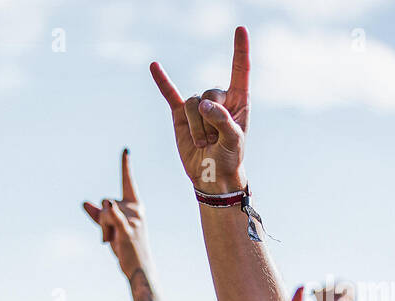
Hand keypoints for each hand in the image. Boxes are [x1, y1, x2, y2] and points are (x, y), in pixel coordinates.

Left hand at [82, 149, 152, 276]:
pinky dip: (112, 213)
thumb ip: (97, 215)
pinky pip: (116, 218)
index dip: (125, 166)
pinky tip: (109, 204)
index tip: (125, 150)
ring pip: (105, 213)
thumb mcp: (111, 228)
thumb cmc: (126, 247)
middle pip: (106, 204)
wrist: (139, 267)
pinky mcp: (127, 232)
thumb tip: (83, 202)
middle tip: (110, 237)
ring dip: (103, 229)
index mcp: (135, 205)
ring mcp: (133, 220)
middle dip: (102, 220)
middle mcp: (136, 209)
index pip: (128, 182)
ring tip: (112, 241)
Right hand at [151, 26, 249, 192]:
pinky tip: (154, 66)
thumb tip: (202, 104)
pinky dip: (162, 81)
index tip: (239, 30)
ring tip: (203, 143)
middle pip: (208, 93)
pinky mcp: (180, 115)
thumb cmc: (229, 157)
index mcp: (238, 100)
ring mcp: (198, 106)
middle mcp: (218, 99)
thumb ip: (223, 119)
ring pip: (191, 104)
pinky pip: (170, 95)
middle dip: (210, 120)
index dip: (240, 50)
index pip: (240, 70)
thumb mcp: (234, 140)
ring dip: (196, 128)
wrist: (211, 175)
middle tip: (215, 140)